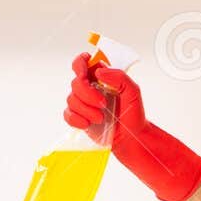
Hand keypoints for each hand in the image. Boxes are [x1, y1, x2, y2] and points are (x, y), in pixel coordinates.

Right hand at [64, 53, 200, 200]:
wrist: (131, 137)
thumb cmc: (132, 113)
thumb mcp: (133, 91)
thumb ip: (119, 77)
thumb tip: (99, 72)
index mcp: (100, 77)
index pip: (82, 62)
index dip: (80, 64)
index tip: (85, 74)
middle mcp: (89, 88)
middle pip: (76, 83)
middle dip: (88, 94)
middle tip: (103, 104)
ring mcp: (82, 103)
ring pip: (71, 99)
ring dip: (86, 110)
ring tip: (101, 118)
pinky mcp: (78, 117)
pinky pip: (67, 115)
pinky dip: (76, 119)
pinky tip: (88, 124)